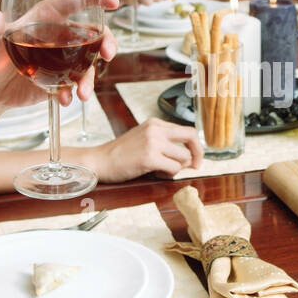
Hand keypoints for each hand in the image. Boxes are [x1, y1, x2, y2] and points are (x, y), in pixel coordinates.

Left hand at [0, 0, 120, 110]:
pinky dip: (73, 92)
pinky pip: (75, 84)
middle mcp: (59, 35)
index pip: (76, 1)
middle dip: (107, 42)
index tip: (112, 2)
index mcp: (46, 17)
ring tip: (82, 93)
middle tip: (107, 54)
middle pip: (93, 33)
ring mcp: (63, 59)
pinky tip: (64, 100)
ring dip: (90, 77)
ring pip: (88, 63)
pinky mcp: (61, 80)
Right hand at [84, 117, 202, 180]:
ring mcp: (153, 143)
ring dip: (176, 168)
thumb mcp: (143, 138)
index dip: (195, 145)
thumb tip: (188, 156)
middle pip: (191, 137)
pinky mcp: (150, 158)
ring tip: (161, 170)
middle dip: (198, 154)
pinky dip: (169, 174)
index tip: (195, 157)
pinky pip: (174, 168)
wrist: (99, 161)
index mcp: (155, 123)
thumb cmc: (120, 154)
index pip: (186, 130)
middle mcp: (156, 129)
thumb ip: (163, 142)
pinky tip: (156, 173)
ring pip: (183, 157)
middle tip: (196, 166)